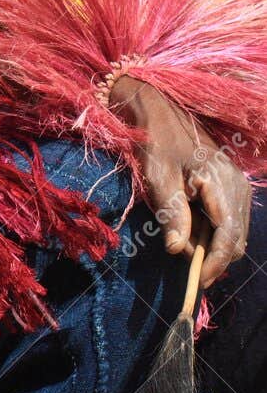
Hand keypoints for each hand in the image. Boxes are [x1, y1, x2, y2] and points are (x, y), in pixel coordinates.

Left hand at [109, 76, 251, 287]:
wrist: (159, 111)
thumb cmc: (156, 142)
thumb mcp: (158, 177)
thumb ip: (171, 213)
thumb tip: (176, 250)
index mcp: (223, 183)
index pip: (229, 237)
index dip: (215, 263)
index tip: (197, 281)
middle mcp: (237, 186)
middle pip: (236, 239)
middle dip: (213, 258)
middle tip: (184, 264)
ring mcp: (237, 186)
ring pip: (234, 232)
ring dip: (212, 246)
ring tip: (183, 243)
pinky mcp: (230, 186)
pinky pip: (229, 220)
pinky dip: (213, 233)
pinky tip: (191, 229)